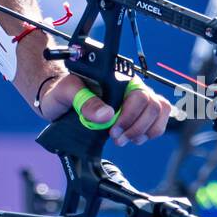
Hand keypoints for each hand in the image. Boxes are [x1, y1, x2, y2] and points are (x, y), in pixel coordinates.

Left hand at [36, 70, 173, 145]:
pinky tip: (131, 138)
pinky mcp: (136, 111)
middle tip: (116, 138)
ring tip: (123, 139)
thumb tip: (106, 115)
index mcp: (116, 77)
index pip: (139, 94)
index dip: (130, 115)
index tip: (112, 129)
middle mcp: (129, 86)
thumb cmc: (60, 92)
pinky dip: (148, 132)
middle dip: (137, 127)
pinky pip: (156, 120)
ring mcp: (134, 99)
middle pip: (153, 105)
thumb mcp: (66, 93)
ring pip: (159, 112)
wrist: (57, 100)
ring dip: (144, 131)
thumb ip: (84, 100)